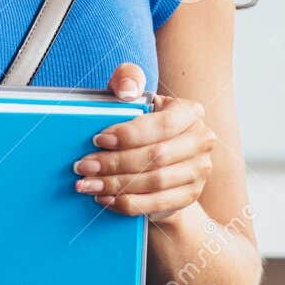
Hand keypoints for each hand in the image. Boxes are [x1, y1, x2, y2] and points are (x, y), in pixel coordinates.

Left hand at [72, 62, 216, 225]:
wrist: (162, 160)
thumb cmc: (143, 124)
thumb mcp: (135, 98)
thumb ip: (128, 81)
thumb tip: (126, 90)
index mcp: (190, 112)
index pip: (162, 125)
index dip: (129, 134)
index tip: (99, 139)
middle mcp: (201, 140)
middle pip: (156, 156)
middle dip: (114, 163)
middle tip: (84, 166)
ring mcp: (199, 170)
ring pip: (155, 182)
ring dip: (116, 185)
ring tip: (88, 184)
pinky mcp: (190, 195)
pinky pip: (157, 203)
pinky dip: (128, 203)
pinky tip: (105, 198)